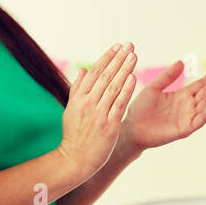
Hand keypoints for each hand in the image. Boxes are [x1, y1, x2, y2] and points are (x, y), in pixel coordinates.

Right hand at [56, 43, 137, 176]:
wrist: (76, 159)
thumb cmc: (74, 134)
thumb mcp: (71, 109)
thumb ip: (77, 89)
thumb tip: (84, 69)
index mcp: (78, 98)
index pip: (94, 72)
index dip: (107, 58)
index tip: (117, 46)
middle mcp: (87, 103)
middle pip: (105, 76)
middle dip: (118, 59)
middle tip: (129, 46)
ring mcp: (98, 114)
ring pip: (113, 87)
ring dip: (124, 70)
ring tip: (134, 56)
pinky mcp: (109, 125)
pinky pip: (119, 104)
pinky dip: (126, 89)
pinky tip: (134, 77)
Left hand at [121, 60, 205, 151]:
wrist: (132, 127)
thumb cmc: (140, 109)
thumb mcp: (154, 87)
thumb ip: (168, 76)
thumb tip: (181, 62)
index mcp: (182, 95)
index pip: (201, 84)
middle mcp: (188, 106)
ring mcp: (188, 117)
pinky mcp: (186, 128)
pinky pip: (201, 119)